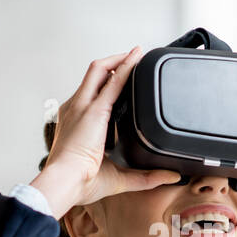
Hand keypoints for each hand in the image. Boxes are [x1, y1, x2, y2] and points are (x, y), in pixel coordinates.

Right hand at [30, 47, 180, 216]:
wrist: (65, 183)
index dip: (105, 85)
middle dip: (112, 65)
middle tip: (131, 59)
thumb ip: (147, 177)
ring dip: (118, 61)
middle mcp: (76, 110)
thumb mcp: (120, 178)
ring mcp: (82, 106)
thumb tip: (171, 176)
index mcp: (76, 124)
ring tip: (135, 54)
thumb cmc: (80, 183)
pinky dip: (125, 67)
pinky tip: (136, 58)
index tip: (119, 81)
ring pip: (99, 71)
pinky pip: (112, 81)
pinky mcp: (94, 109)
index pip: (90, 95)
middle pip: (93, 76)